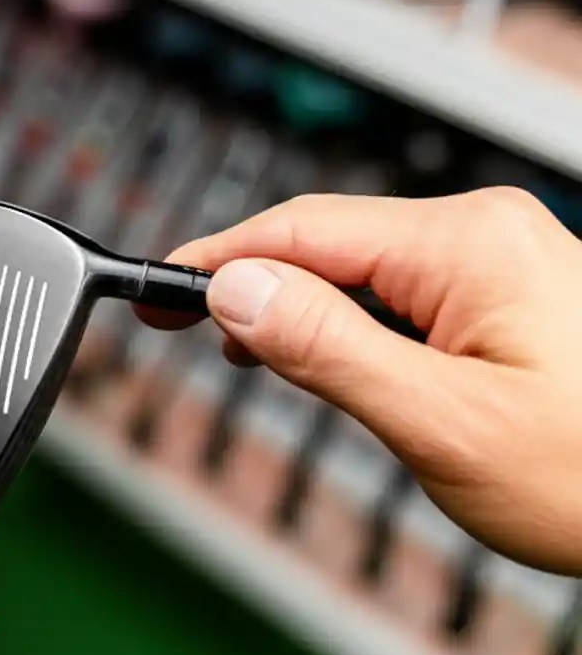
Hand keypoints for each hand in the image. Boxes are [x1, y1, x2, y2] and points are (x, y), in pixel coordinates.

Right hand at [137, 187, 581, 574]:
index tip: (156, 291)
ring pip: (356, 267)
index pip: (302, 231)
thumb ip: (329, 350)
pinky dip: (341, 319)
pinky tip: (313, 351)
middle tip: (177, 325)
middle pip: (325, 240)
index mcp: (468, 245)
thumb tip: (238, 291)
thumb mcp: (441, 423)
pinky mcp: (499, 292)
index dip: (218, 260)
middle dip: (248, 281)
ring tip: (237, 349)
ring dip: (292, 305)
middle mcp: (482, 234)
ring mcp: (495, 259)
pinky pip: (394, 289)